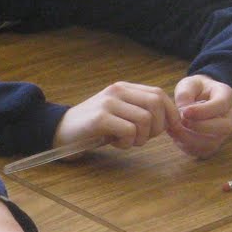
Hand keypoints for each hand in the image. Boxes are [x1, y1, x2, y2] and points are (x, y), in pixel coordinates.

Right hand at [54, 82, 180, 150]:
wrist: (60, 131)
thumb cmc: (94, 128)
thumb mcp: (119, 113)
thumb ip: (140, 111)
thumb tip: (170, 120)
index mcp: (124, 88)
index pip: (159, 94)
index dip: (171, 112)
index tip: (171, 129)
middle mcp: (117, 91)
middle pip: (156, 104)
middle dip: (158, 126)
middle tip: (144, 138)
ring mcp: (108, 103)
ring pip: (144, 120)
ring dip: (141, 138)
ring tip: (127, 141)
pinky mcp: (100, 119)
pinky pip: (129, 131)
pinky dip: (127, 143)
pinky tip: (116, 144)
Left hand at [169, 74, 231, 157]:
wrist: (199, 98)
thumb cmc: (195, 89)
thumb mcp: (189, 84)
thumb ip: (185, 94)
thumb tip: (182, 111)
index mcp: (227, 96)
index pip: (221, 105)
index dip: (204, 111)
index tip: (185, 112)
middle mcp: (230, 116)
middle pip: (223, 128)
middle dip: (199, 127)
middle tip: (181, 122)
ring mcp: (223, 133)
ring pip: (212, 143)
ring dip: (190, 139)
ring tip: (174, 129)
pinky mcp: (213, 144)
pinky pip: (203, 151)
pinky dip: (187, 146)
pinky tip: (176, 136)